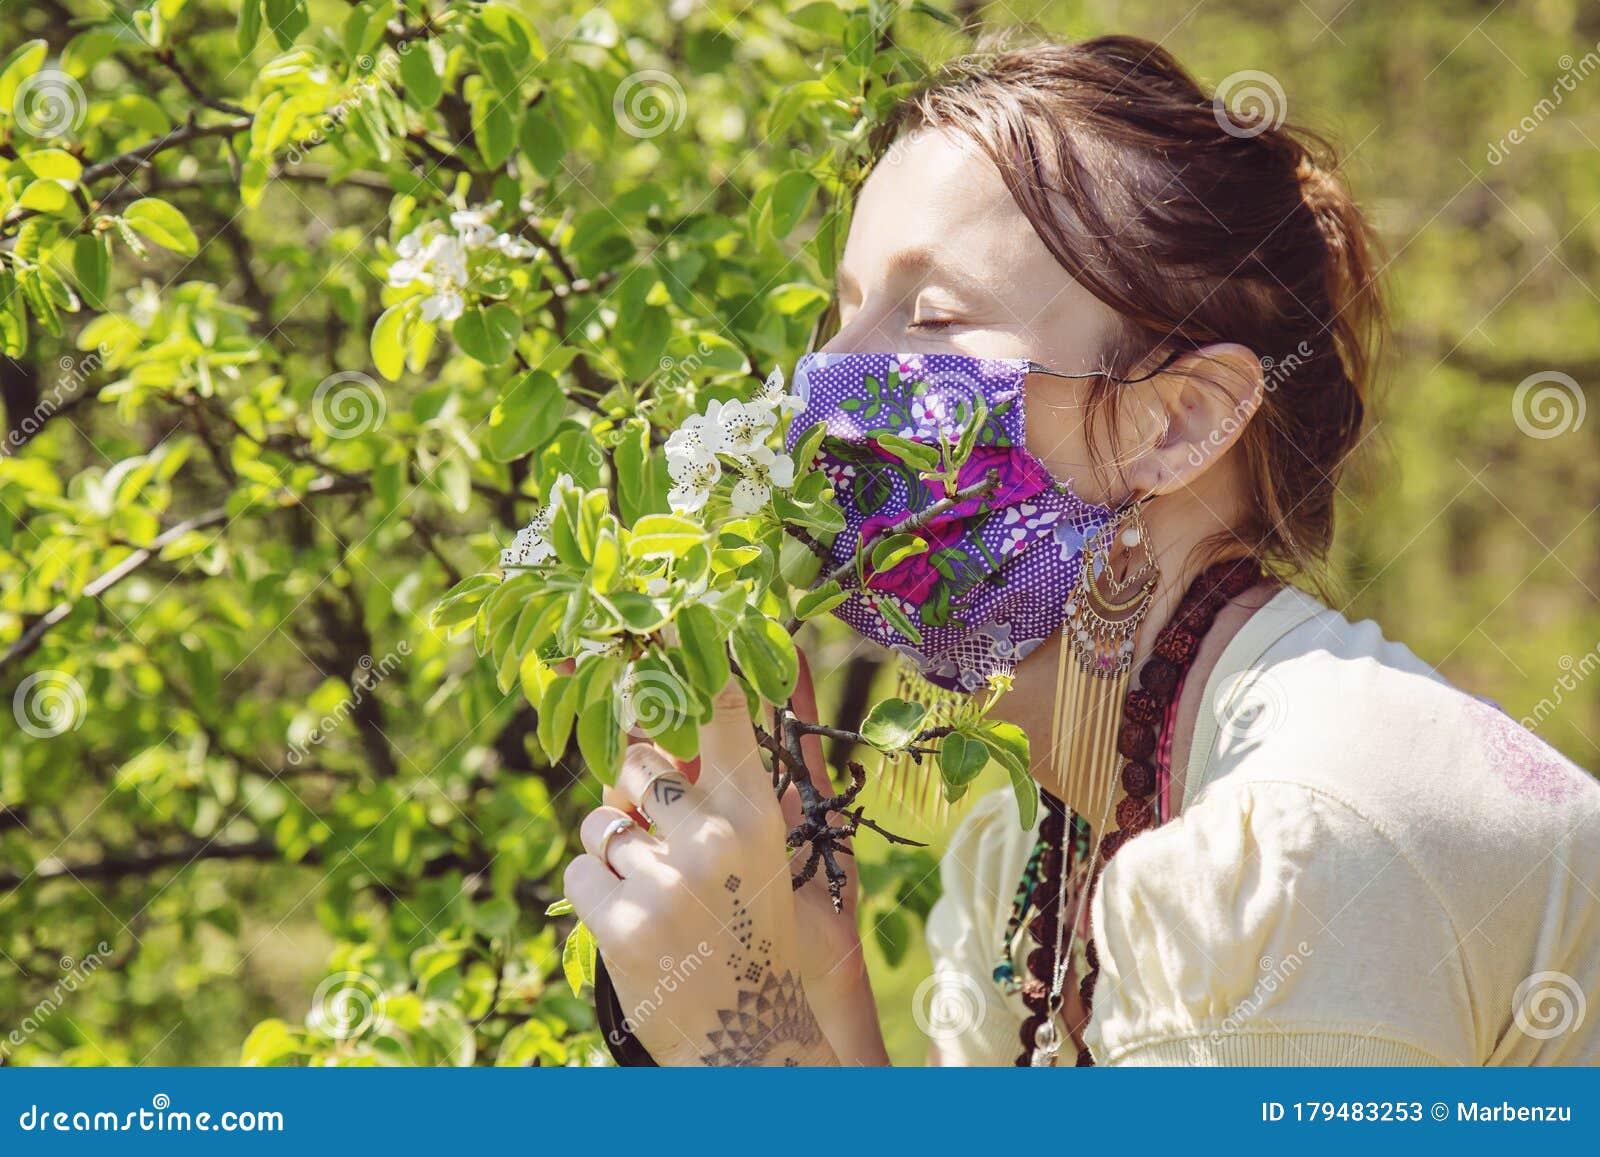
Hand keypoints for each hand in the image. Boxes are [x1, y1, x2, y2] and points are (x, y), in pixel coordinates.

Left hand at [565, 677, 838, 1066]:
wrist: (746, 1041)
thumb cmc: (750, 937)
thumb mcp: (757, 861)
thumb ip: (713, 801)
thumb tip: (644, 741)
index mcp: (757, 818)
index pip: (722, 720)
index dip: (689, 668)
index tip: (667, 623)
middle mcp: (712, 841)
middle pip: (639, 766)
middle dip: (631, 785)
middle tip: (651, 828)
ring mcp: (662, 884)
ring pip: (601, 822)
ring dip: (612, 850)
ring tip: (649, 895)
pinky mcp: (617, 925)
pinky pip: (580, 871)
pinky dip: (593, 894)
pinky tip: (629, 924)